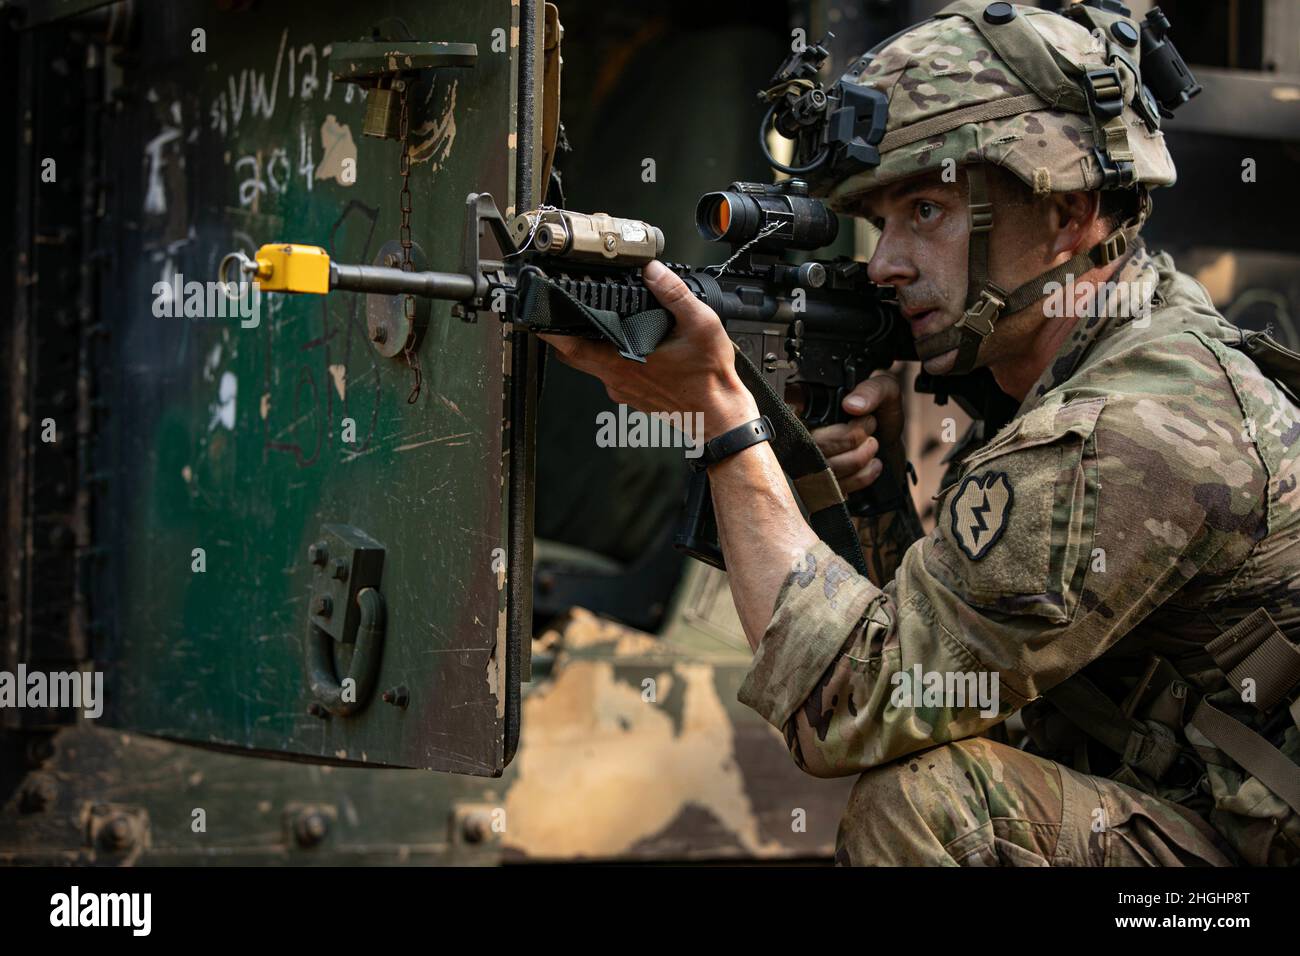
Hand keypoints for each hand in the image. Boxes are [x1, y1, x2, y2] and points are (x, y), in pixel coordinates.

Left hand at [538, 260, 758, 440]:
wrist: (720, 417)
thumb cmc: (709, 379)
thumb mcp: (700, 325)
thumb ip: (674, 294)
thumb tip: (653, 271)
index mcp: (623, 362)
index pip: (571, 348)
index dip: (550, 331)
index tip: (537, 315)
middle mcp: (617, 379)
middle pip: (575, 356)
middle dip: (565, 333)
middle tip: (561, 310)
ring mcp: (623, 390)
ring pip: (593, 364)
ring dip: (591, 344)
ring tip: (598, 320)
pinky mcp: (633, 395)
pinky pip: (611, 373)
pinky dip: (610, 356)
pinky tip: (628, 343)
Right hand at [811, 369, 904, 493]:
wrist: (889, 441)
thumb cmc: (882, 411)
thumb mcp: (885, 390)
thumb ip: (872, 390)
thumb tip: (851, 405)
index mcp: (809, 406)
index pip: (796, 415)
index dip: (824, 420)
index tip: (860, 418)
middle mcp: (802, 434)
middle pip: (815, 445)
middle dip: (852, 438)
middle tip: (871, 425)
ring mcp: (810, 463)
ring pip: (827, 468)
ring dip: (860, 456)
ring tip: (873, 443)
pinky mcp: (822, 484)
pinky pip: (837, 487)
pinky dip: (862, 476)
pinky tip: (873, 464)